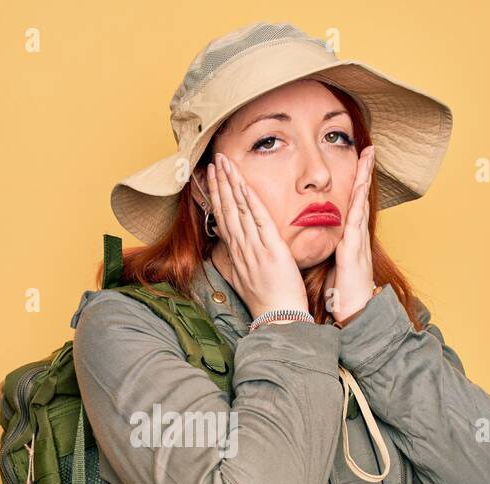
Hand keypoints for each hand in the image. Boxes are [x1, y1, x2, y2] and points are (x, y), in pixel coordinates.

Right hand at [206, 153, 309, 317]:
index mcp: (236, 254)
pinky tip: (244, 185)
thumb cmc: (267, 301)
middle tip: (215, 161)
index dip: (216, 196)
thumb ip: (237, 262)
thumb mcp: (246, 280)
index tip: (211, 177)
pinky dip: (250, 201)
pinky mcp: (271, 249)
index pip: (223, 219)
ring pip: (238, 210)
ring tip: (225, 163)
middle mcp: (241, 248)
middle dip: (219, 183)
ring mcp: (254, 248)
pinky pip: (258, 220)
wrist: (278, 318)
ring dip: (231, 184)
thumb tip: (229, 251)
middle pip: (226, 210)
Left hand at [325, 145, 376, 327]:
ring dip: (365, 178)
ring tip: (369, 157)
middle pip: (359, 197)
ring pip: (361, 202)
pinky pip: (356, 219)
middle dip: (364, 172)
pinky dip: (358, 200)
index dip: (353, 183)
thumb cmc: (342, 293)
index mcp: (348, 238)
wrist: (354, 312)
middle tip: (368, 149)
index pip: (350, 204)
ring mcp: (357, 240)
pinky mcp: (354, 249)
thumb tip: (319, 243)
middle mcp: (356, 235)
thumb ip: (329, 251)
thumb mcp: (333, 266)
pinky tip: (359, 187)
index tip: (355, 163)